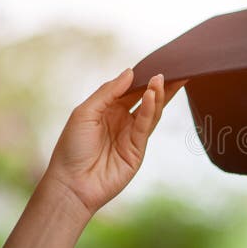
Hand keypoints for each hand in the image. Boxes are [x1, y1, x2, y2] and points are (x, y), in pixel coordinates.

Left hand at [43, 68, 185, 218]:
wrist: (72, 184)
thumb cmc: (71, 148)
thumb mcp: (84, 113)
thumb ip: (108, 92)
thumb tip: (129, 72)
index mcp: (106, 110)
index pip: (128, 89)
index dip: (141, 77)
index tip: (154, 63)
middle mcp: (121, 121)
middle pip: (144, 99)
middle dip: (159, 85)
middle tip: (175, 70)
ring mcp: (131, 135)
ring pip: (150, 111)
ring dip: (157, 95)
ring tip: (162, 79)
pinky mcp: (138, 149)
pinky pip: (145, 125)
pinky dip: (150, 110)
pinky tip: (153, 95)